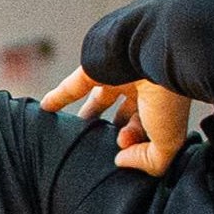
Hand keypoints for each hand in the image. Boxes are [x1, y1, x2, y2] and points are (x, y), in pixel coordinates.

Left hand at [41, 68, 190, 174]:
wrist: (158, 54)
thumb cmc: (168, 98)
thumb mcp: (167, 141)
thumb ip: (149, 160)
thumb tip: (121, 160)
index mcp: (164, 101)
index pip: (148, 125)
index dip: (136, 141)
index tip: (125, 146)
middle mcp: (144, 87)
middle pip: (126, 112)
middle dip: (116, 129)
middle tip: (103, 143)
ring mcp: (119, 75)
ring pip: (101, 97)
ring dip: (89, 113)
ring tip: (75, 132)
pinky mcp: (95, 68)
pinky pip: (72, 85)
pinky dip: (59, 96)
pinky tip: (46, 109)